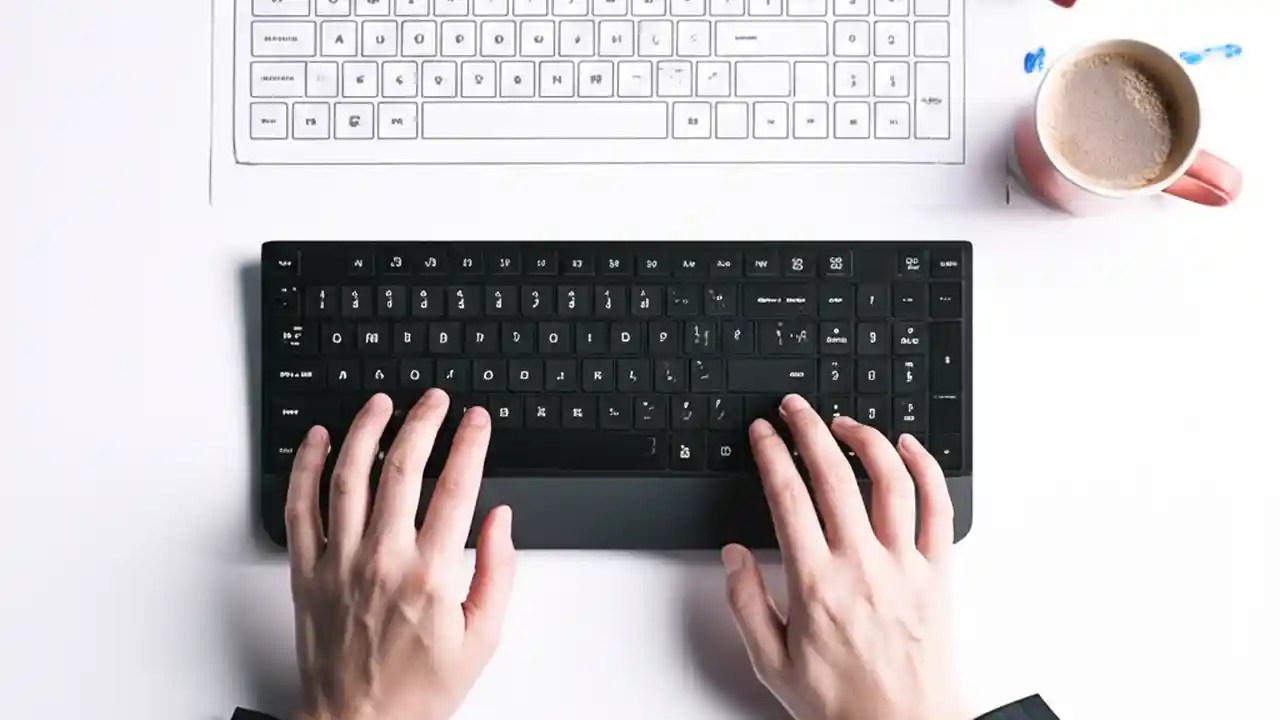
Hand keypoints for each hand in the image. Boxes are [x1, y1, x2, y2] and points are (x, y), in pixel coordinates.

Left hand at [285, 390, 513, 719]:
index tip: (477, 420)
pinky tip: (319, 440)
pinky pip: (298, 508)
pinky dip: (305, 467)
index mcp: (431, 575)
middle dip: (423, 421)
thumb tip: (500, 518)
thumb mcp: (483, 638)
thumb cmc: (419, 691)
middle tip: (435, 399)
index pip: (456, 487)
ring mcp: (339, 563)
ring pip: (349, 477)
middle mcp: (382, 560)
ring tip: (381, 403)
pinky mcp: (306, 572)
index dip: (470, 443)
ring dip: (366, 430)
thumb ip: (497, 571)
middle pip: (402, 469)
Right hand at [722, 394, 961, 719]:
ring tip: (843, 423)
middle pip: (833, 474)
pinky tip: (907, 448)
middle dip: (808, 429)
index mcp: (815, 583)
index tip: (763, 433)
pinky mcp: (938, 573)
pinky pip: (937, 507)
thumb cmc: (840, 702)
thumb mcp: (770, 662)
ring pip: (889, 480)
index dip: (771, 453)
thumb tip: (733, 556)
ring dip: (864, 439)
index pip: (787, 496)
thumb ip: (745, 604)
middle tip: (794, 408)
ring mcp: (904, 566)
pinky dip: (925, 468)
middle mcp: (860, 566)